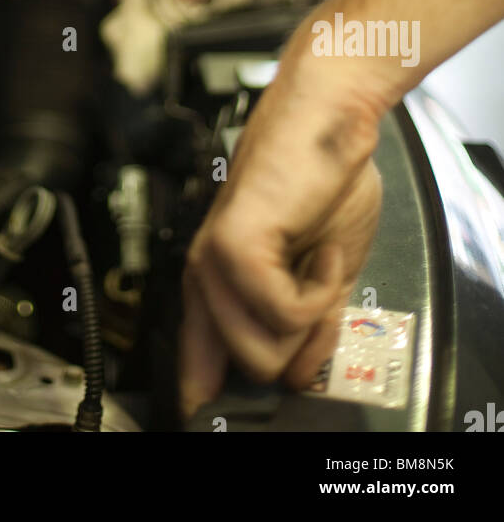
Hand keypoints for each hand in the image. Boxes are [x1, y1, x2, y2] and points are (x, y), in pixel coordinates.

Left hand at [180, 53, 383, 416]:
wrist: (327, 120)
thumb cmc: (323, 181)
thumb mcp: (319, 273)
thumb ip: (303, 326)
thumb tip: (299, 379)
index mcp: (218, 284)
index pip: (198, 369)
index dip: (214, 395)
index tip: (235, 403)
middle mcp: (206, 276)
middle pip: (253, 370)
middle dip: (304, 343)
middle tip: (323, 291)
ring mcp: (214, 263)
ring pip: (265, 351)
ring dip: (314, 315)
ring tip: (319, 262)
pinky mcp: (233, 248)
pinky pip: (282, 314)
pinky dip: (320, 289)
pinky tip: (322, 250)